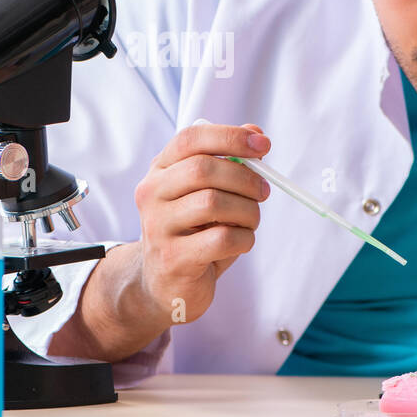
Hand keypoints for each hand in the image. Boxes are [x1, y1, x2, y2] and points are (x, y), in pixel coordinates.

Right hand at [132, 121, 271, 323]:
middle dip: (245, 178)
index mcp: (160, 170)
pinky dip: (244, 239)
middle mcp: (152, 193)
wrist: (165, 284)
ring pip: (213, 203)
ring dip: (247, 211)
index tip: (263, 145)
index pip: (191, 139)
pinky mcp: (173, 258)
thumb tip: (256, 133)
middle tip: (264, 191)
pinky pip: (221, 238)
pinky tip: (240, 243)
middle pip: (203, 169)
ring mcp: (158, 226)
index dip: (230, 137)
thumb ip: (229, 161)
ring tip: (250, 221)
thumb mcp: (207, 192)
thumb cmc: (193, 232)